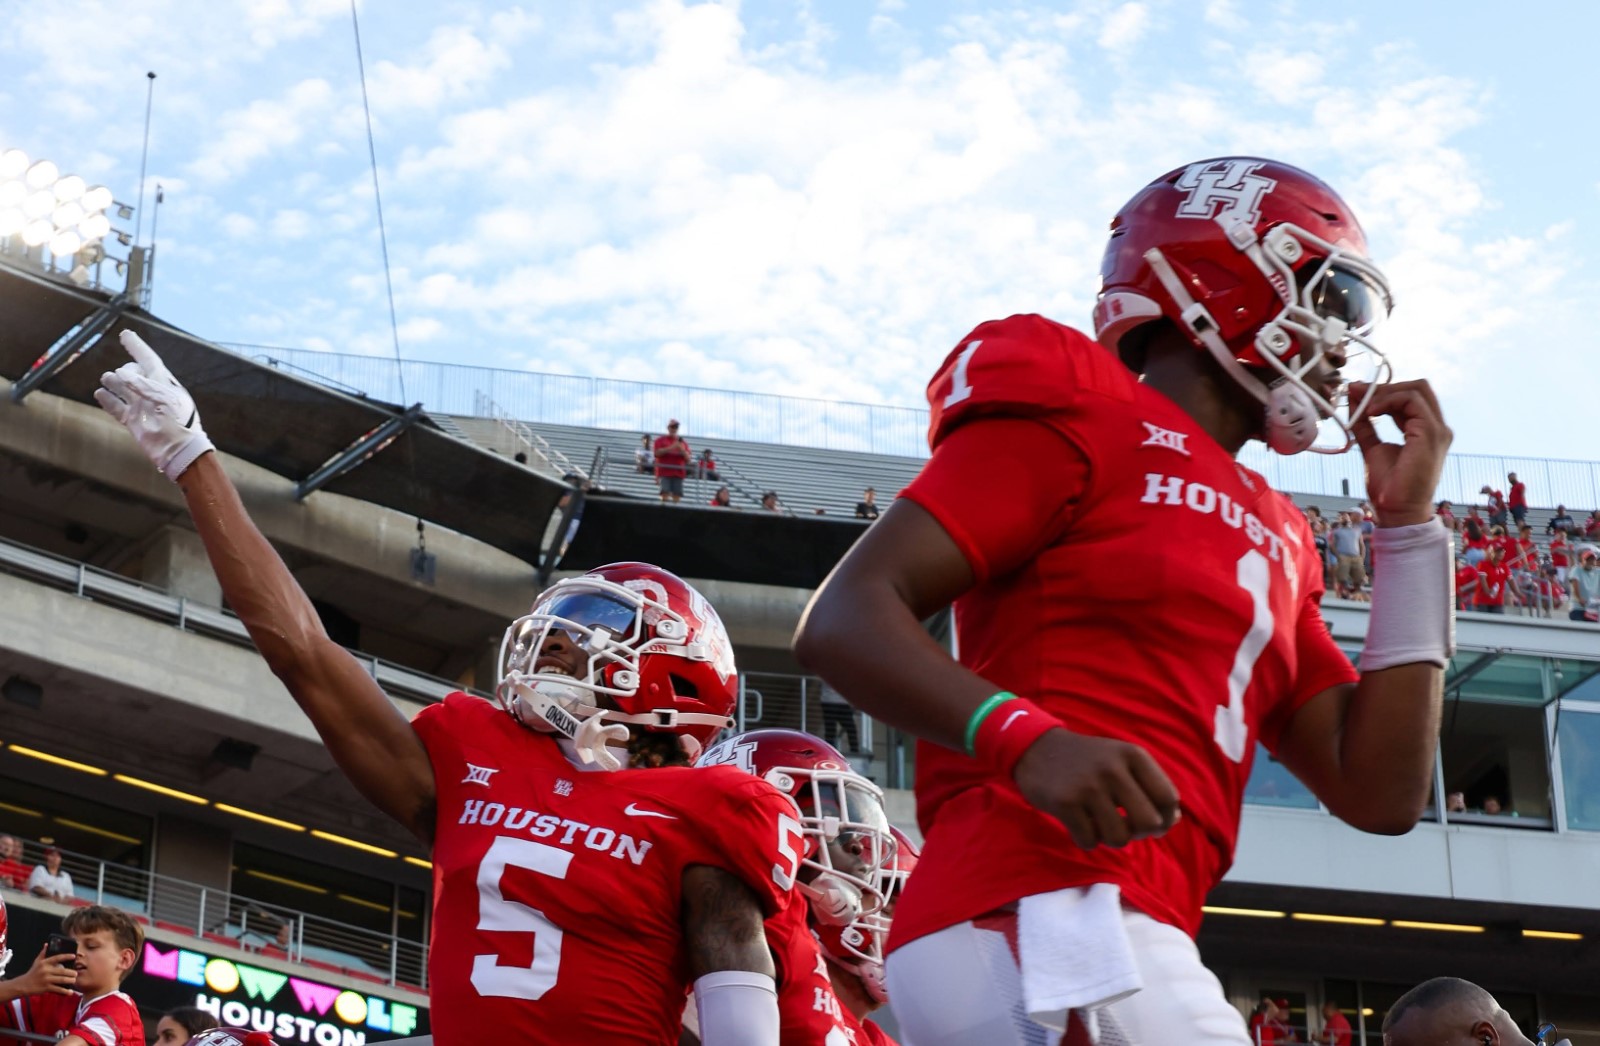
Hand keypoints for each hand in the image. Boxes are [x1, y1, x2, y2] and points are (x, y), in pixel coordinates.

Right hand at [14, 945, 75, 994]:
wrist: (23, 985)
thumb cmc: (32, 972)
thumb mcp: (37, 962)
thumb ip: (43, 953)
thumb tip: (47, 944)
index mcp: (44, 963)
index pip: (57, 958)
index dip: (66, 956)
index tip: (74, 956)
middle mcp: (45, 971)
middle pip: (62, 971)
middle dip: (71, 972)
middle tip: (76, 973)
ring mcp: (46, 980)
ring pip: (62, 980)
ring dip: (70, 980)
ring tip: (74, 980)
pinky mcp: (46, 988)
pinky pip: (58, 989)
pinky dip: (65, 991)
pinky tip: (70, 992)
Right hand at [94, 330, 213, 478]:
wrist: (178, 451)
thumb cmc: (178, 423)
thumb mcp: (163, 399)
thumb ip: (142, 384)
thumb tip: (119, 374)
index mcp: (165, 383)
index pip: (149, 359)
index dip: (137, 347)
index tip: (126, 335)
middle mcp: (152, 392)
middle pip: (133, 373)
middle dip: (125, 370)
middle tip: (120, 376)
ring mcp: (142, 406)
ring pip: (122, 388)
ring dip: (113, 382)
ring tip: (107, 379)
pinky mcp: (133, 420)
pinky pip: (117, 407)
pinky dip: (108, 400)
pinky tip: (99, 393)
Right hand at [1012, 728, 1180, 849]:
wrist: (1036, 747)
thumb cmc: (1088, 761)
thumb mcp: (1121, 760)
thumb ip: (1149, 786)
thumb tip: (1172, 820)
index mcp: (1132, 755)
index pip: (1167, 798)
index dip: (1165, 818)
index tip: (1153, 822)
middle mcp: (1113, 769)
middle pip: (1148, 822)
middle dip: (1139, 832)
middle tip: (1126, 826)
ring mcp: (1088, 786)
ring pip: (1119, 838)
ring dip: (1110, 838)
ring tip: (1099, 824)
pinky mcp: (1065, 803)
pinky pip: (1089, 841)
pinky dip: (1086, 839)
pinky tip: (1079, 823)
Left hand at [1348, 380, 1451, 527]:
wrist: (1397, 510)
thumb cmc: (1389, 486)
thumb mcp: (1372, 446)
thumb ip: (1365, 423)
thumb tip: (1353, 399)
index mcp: (1425, 430)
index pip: (1410, 397)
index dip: (1383, 390)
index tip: (1355, 391)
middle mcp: (1436, 427)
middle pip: (1418, 387)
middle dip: (1385, 386)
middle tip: (1357, 391)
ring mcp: (1437, 429)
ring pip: (1416, 389)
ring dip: (1384, 392)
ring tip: (1363, 406)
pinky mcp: (1431, 432)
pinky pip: (1411, 400)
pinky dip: (1388, 399)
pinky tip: (1371, 411)